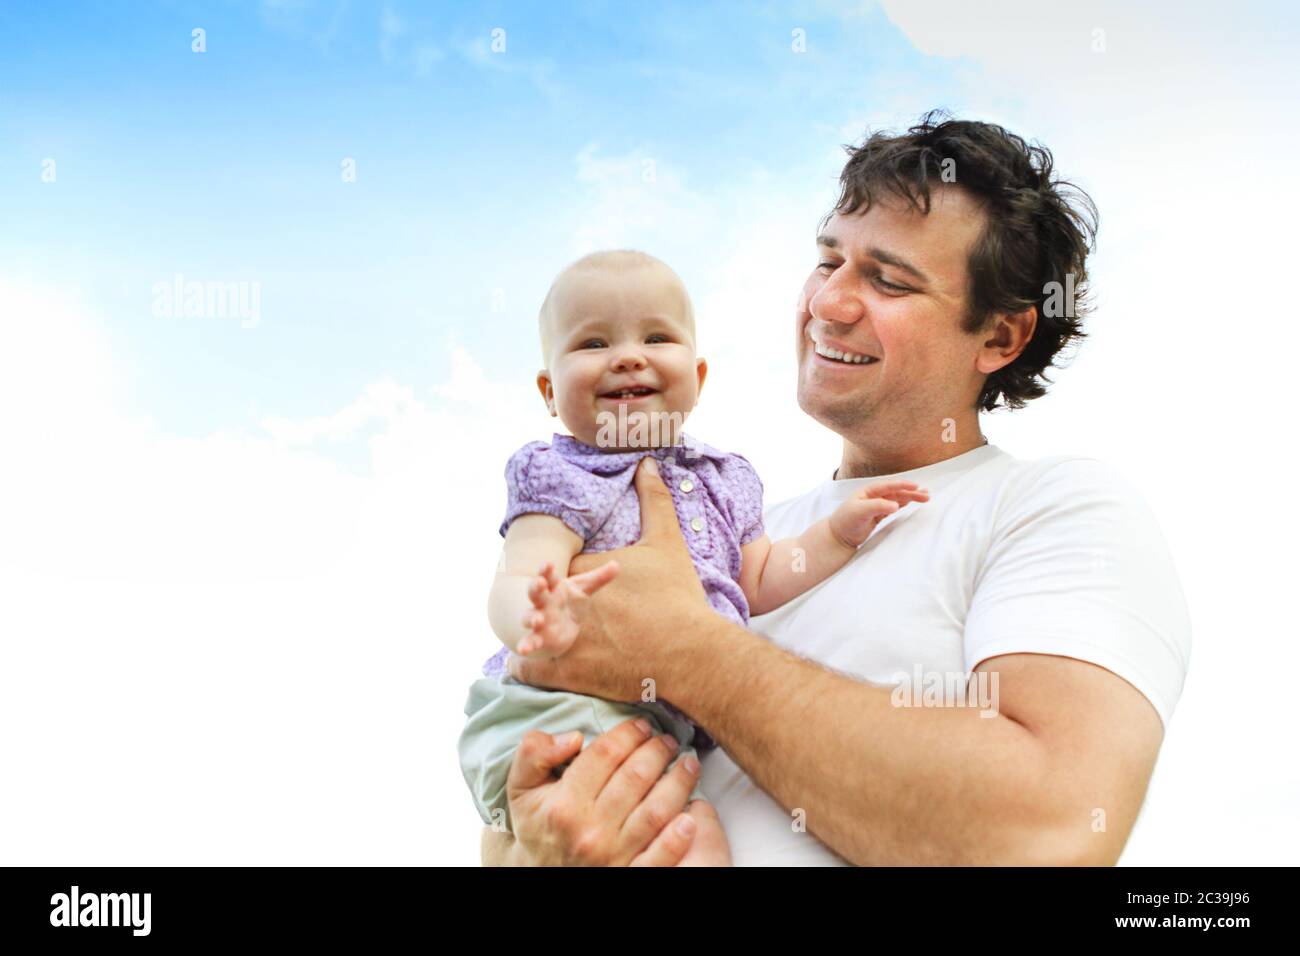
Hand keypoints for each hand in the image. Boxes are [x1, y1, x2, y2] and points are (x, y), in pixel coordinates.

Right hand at [500, 718, 702, 865]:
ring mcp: (612, 857)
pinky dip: (678, 837)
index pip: (605, 755)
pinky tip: (691, 817)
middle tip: (668, 741)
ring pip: (656, 811)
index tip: (643, 725)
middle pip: (635, 777)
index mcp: (564, 805)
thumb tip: (573, 738)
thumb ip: (534, 753)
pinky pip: (661, 857)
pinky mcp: (629, 876)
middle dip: (658, 751)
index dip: (628, 734)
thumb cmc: (538, 824)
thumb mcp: (521, 786)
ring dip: (679, 782)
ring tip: (688, 764)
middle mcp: (589, 831)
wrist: (538, 875)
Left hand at [508, 457, 708, 700]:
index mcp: (584, 572)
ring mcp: (568, 640)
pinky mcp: (572, 672)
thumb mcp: (667, 542)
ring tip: (525, 637)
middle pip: (539, 600)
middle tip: (539, 609)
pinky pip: (534, 670)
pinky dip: (527, 667)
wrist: (690, 651)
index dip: (555, 575)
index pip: (557, 569)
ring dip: (529, 634)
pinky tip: (524, 665)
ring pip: (532, 635)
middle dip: (538, 603)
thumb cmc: (677, 597)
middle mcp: (569, 605)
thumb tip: (647, 462)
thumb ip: (654, 500)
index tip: (556, 577)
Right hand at [517, 559, 619, 656]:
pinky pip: (530, 641)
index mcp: (553, 587)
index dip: (546, 569)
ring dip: (531, 618)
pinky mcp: (539, 638)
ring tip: (537, 621)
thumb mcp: (585, 589)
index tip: (548, 564)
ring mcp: (539, 619)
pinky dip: (526, 645)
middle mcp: (543, 602)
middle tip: (539, 583)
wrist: (561, 627)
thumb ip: (599, 578)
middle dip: (535, 587)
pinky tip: (523, 650)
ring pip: (529, 617)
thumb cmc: (570, 602)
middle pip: (536, 593)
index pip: (549, 575)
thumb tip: (617, 565)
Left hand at [828, 480, 929, 548]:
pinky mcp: (877, 515)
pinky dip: (902, 504)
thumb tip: (896, 505)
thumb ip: (877, 506)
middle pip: (896, 491)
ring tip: (925, 497)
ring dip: (910, 497)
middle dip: (911, 492)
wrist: (837, 537)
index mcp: (867, 491)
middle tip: (927, 495)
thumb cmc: (845, 522)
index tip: (916, 487)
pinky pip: (893, 507)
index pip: (889, 486)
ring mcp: (875, 505)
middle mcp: (872, 496)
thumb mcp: (860, 512)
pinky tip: (910, 503)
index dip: (903, 485)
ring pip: (896, 498)